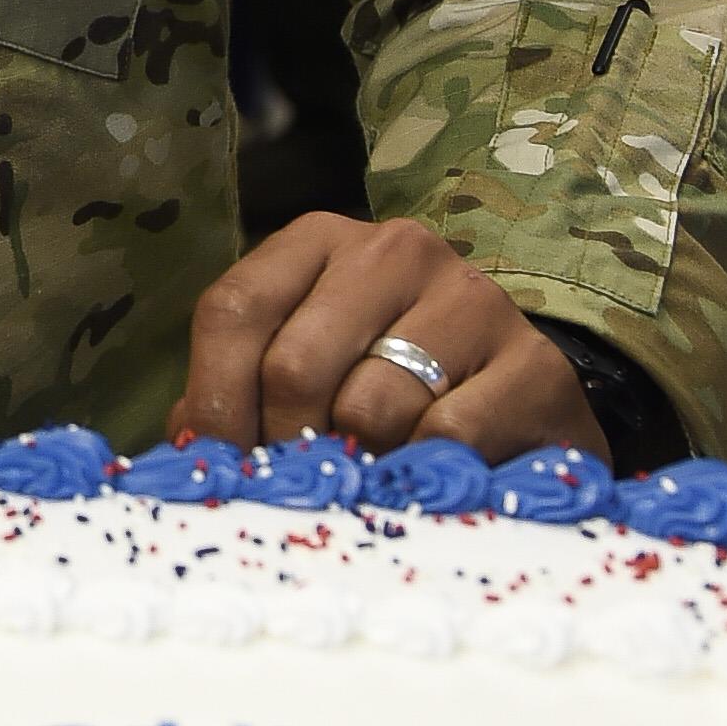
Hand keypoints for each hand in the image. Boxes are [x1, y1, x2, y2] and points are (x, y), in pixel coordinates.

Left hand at [173, 214, 602, 463]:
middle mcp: (395, 250)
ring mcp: (472, 299)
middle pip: (293, 364)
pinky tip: (431, 474)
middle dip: (284, 444)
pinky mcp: (536, 365)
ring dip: (359, 463)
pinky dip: (422, 474)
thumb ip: (236, 398)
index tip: (217, 463)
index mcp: (320, 243)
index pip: (233, 310)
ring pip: (369, 406)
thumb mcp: (304, 379)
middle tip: (302, 482)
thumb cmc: (390, 396)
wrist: (526, 417)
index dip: (213, 398)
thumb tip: (190, 447)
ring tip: (372, 474)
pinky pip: (445, 437)